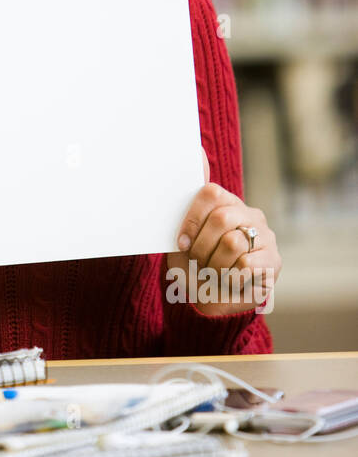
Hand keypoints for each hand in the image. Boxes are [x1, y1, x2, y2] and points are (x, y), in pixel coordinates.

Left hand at [165, 149, 280, 314]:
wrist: (212, 304)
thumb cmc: (194, 268)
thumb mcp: (182, 238)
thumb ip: (185, 207)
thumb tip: (197, 152)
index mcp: (226, 203)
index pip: (211, 192)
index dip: (192, 219)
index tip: (182, 243)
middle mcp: (249, 214)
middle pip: (221, 218)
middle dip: (202, 246)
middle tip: (198, 262)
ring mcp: (266, 236)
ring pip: (232, 243)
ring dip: (214, 265)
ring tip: (213, 273)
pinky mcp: (274, 261)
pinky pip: (246, 265)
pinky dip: (229, 278)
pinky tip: (229, 281)